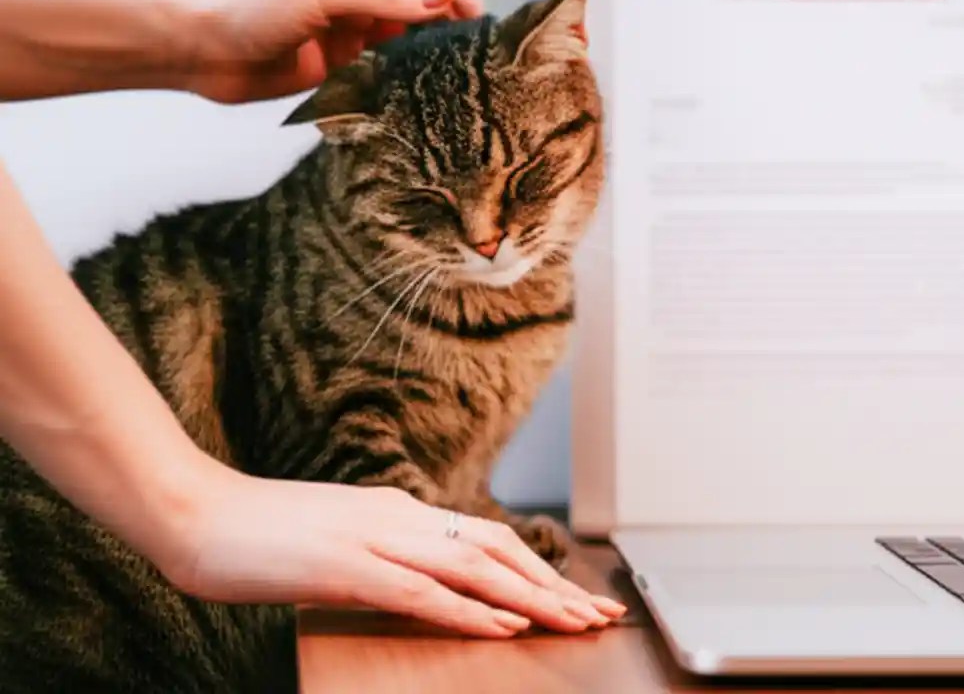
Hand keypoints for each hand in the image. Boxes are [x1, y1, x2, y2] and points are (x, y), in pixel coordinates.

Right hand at [159, 468, 625, 636]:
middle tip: (599, 614)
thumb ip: (383, 557)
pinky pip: (420, 591)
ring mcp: (373, 539)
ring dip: (531, 597)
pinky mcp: (344, 565)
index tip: (576, 597)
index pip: (487, 539)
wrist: (192, 511)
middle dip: (555, 585)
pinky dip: (468, 609)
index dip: (538, 569)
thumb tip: (423, 583)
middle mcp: (398, 518)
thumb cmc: (258, 533)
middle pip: (497, 550)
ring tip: (573, 622)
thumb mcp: (335, 542)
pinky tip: (503, 625)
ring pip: (473, 567)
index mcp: (397, 512)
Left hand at [178, 0, 485, 103]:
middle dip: (446, 20)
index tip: (474, 13)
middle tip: (470, 49)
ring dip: (427, 52)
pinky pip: (384, 69)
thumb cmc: (247, 3)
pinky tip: (416, 87)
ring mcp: (351, 25)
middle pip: (420, 1)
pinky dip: (401, 77)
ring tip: (448, 72)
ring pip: (406, 36)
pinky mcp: (341, 63)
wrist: (198, 48)